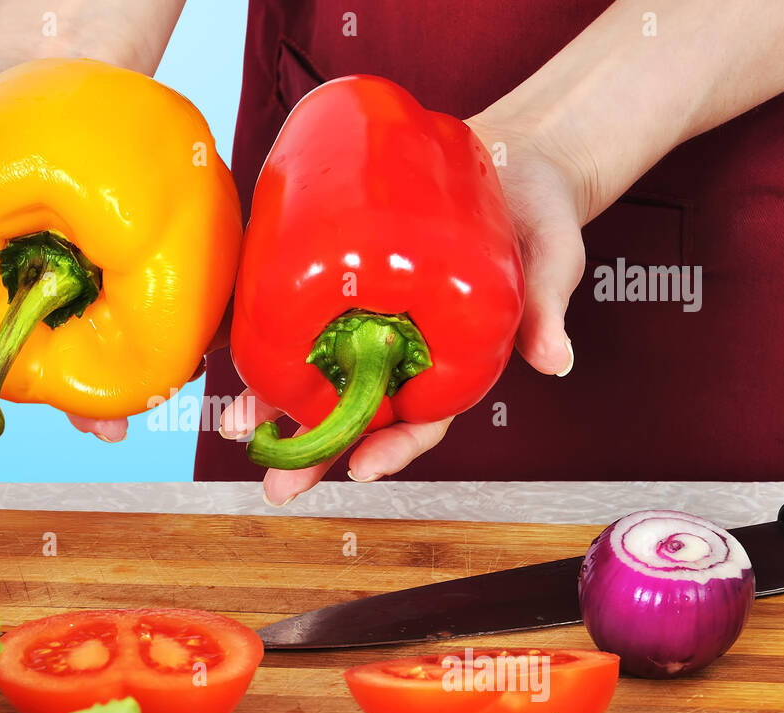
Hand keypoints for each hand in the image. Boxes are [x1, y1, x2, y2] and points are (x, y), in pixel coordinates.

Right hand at [0, 54, 131, 443]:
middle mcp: (15, 288)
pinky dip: (134, 345)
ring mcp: (63, 281)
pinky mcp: (108, 265)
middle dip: (48, 399)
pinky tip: (153, 377)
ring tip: (118, 426)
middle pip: (23, 359)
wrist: (56, 64)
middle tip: (88, 430)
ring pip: (74, 348)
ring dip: (96, 393)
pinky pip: (119, 311)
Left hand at [221, 110, 590, 504]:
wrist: (514, 162)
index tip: (361, 467)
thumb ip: (545, 307)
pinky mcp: (344, 285)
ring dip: (277, 406)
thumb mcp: (552, 259)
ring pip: (319, 375)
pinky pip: (302, 320)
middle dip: (314, 449)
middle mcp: (405, 352)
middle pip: (357, 412)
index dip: (392, 446)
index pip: (421, 420)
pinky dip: (268, 342)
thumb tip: (553, 360)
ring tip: (236, 425)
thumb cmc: (539, 217)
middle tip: (277, 479)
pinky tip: (231, 356)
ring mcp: (371, 322)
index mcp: (452, 363)